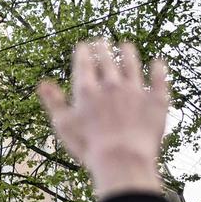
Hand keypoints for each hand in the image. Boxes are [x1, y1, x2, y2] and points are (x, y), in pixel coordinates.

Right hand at [38, 40, 168, 199]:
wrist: (123, 160)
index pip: (83, 63)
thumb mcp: (64, 125)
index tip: (82, 45)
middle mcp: (111, 84)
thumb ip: (54, 102)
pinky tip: (157, 63)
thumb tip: (42, 83)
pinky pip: (158, 79)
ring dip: (128, 53)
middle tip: (101, 42)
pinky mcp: (155, 100)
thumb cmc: (89, 146)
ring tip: (126, 46)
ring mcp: (135, 90)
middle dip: (102, 48)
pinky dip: (158, 69)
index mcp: (87, 89)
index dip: (82, 52)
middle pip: (107, 60)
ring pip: (132, 64)